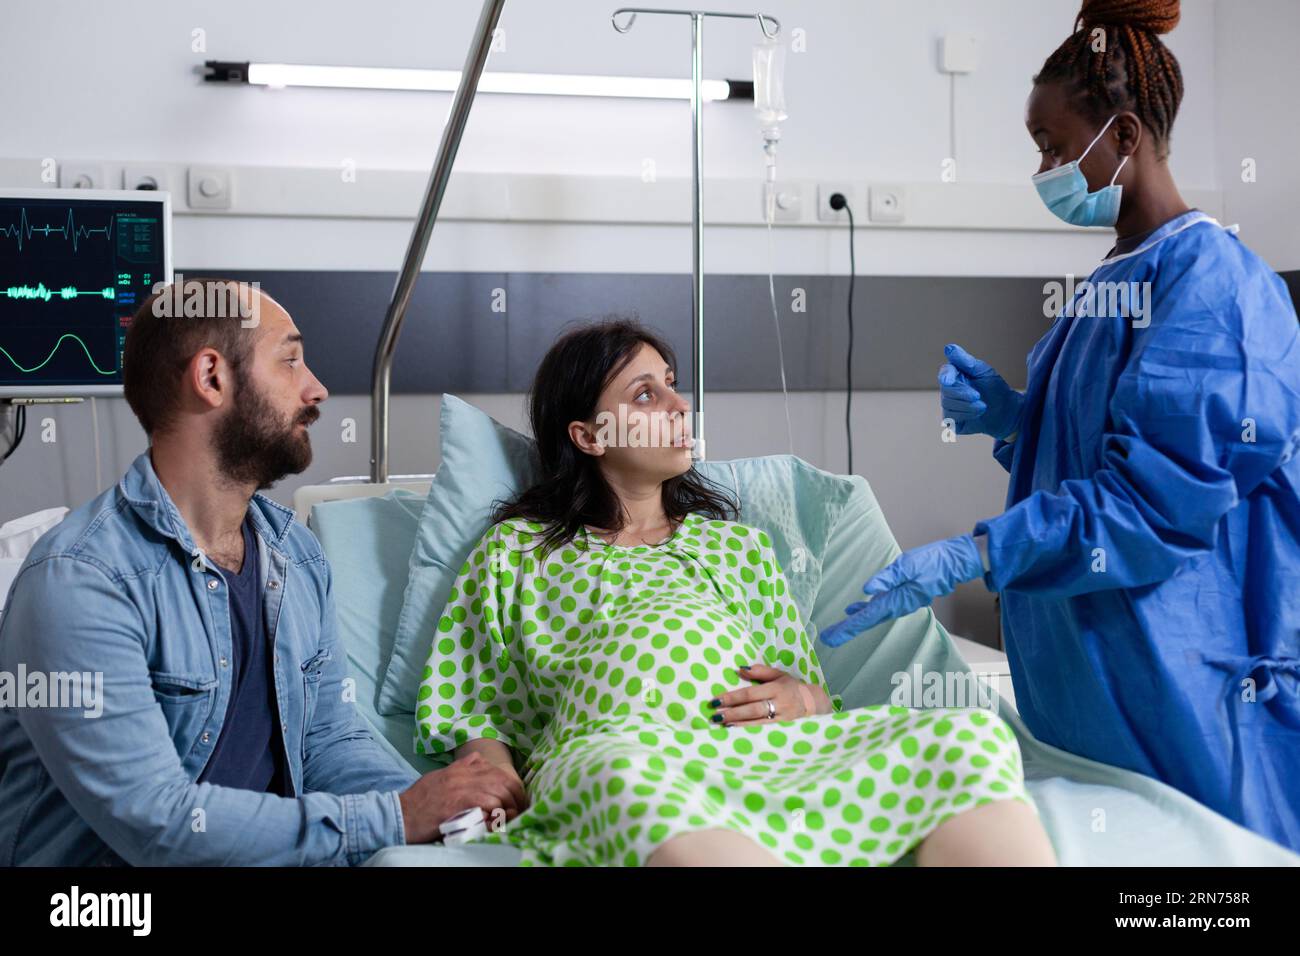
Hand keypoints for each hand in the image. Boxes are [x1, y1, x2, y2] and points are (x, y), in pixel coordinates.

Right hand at [398, 751, 528, 843]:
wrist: (400, 814)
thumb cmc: (419, 800)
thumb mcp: (439, 776)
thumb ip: (459, 768)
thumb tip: (477, 761)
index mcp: (460, 767)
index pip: (494, 769)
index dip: (508, 784)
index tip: (512, 797)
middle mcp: (463, 774)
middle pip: (502, 778)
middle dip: (515, 794)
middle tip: (517, 809)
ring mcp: (462, 787)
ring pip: (499, 790)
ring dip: (508, 805)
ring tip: (508, 817)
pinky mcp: (460, 803)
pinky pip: (489, 803)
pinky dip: (497, 813)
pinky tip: (496, 821)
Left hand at [707, 662, 830, 725]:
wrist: (813, 703)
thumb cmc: (792, 686)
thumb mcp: (779, 674)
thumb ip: (760, 671)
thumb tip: (740, 669)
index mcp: (776, 688)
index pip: (750, 693)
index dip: (733, 697)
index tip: (716, 699)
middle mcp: (778, 703)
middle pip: (751, 709)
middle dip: (732, 712)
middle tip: (714, 713)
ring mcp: (780, 717)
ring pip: (755, 721)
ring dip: (736, 722)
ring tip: (720, 722)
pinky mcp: (781, 727)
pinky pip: (761, 728)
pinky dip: (746, 728)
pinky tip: (734, 728)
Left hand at [817, 535, 985, 646]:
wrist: (953, 563)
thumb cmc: (933, 562)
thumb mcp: (908, 565)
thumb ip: (888, 577)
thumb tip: (868, 587)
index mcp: (896, 600)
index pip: (866, 617)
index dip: (847, 627)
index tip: (831, 638)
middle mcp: (896, 606)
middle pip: (866, 621)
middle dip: (846, 630)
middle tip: (827, 638)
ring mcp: (898, 602)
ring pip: (871, 616)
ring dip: (854, 622)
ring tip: (836, 629)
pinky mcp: (900, 596)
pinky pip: (879, 607)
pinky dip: (864, 609)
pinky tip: (854, 608)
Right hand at [938, 343, 1024, 439]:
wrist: (1008, 411)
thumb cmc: (996, 388)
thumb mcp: (984, 372)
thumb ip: (966, 361)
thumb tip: (949, 348)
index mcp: (956, 375)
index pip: (945, 373)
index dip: (946, 376)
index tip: (949, 380)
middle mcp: (949, 390)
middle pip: (946, 391)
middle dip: (962, 393)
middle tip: (977, 395)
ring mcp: (949, 406)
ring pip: (948, 405)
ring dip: (967, 405)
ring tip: (983, 406)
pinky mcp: (952, 421)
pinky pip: (951, 418)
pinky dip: (966, 415)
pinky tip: (978, 413)